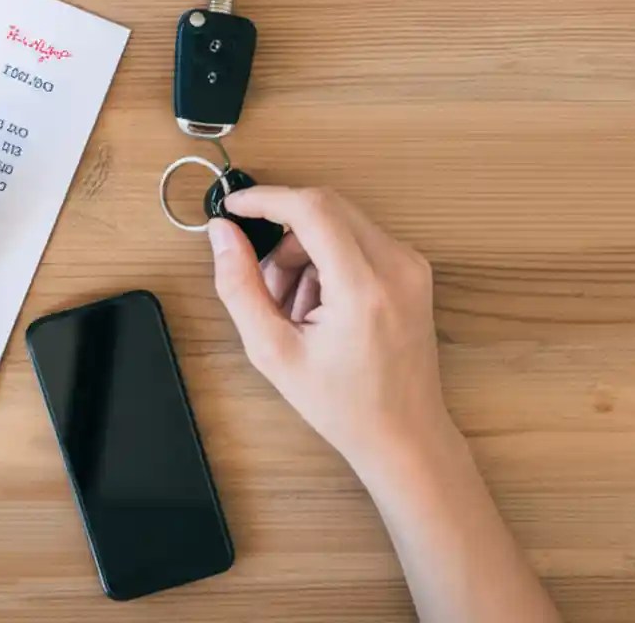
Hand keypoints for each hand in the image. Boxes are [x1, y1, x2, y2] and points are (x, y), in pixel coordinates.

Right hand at [207, 186, 452, 467]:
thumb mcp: (273, 352)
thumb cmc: (342, 404)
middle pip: (324, 208)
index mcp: (363, 289)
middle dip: (282, 236)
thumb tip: (221, 233)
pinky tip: (320, 306)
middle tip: (266, 286)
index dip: (266, 199)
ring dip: (303, 251)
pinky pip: (357, 238)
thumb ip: (239, 286)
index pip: (312, 209)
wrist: (403, 434)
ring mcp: (410, 264)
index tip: (233, 207)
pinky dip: (327, 260)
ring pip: (338, 221)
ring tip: (295, 310)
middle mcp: (396, 265)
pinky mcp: (412, 268)